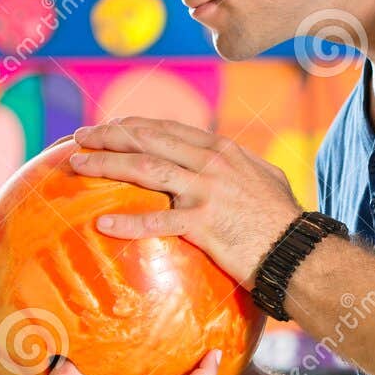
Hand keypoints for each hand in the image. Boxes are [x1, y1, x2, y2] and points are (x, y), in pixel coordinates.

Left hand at [67, 118, 302, 286]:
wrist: (297, 249)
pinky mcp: (204, 224)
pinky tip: (102, 224)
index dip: (132, 125)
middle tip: (79, 138)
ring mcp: (206, 191)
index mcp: (220, 149)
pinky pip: (158, 222)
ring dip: (107, 164)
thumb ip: (236, 163)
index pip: (166, 128)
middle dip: (109, 136)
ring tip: (77, 165)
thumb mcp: (263, 176)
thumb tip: (220, 160)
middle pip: (148, 140)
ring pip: (145, 169)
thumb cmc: (282, 218)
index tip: (107, 127)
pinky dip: (128, 223)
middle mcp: (210, 162)